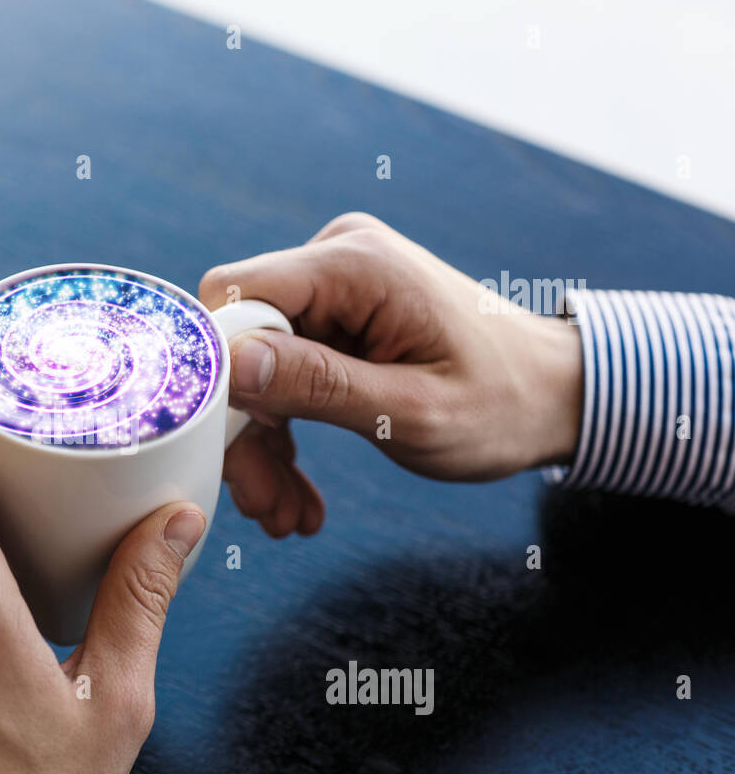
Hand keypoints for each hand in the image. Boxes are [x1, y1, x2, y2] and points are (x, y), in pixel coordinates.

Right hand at [200, 212, 582, 534]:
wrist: (555, 395)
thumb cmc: (502, 404)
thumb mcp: (410, 412)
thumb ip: (319, 384)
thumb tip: (232, 366)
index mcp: (355, 265)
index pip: (237, 296)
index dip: (218, 370)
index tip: (224, 445)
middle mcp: (335, 260)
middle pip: (243, 342)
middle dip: (245, 430)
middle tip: (261, 505)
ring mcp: (335, 288)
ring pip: (258, 367)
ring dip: (264, 444)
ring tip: (284, 514)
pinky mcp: (337, 316)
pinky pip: (285, 371)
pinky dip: (287, 431)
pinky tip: (296, 490)